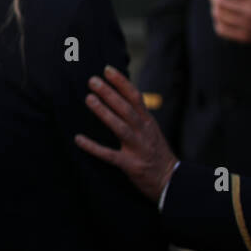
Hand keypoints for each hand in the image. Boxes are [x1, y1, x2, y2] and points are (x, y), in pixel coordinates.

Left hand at [77, 65, 179, 202]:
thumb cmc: (156, 152)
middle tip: (92, 81)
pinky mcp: (130, 165)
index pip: (135, 97)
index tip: (107, 69)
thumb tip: (118, 95)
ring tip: (89, 99)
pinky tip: (78, 139)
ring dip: (104, 113)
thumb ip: (137, 115)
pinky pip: (109, 155)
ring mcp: (138, 148)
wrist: (171, 181)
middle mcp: (144, 132)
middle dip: (110, 93)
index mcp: (148, 122)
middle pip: (126, 109)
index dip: (122, 82)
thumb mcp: (151, 130)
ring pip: (120, 127)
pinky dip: (93, 147)